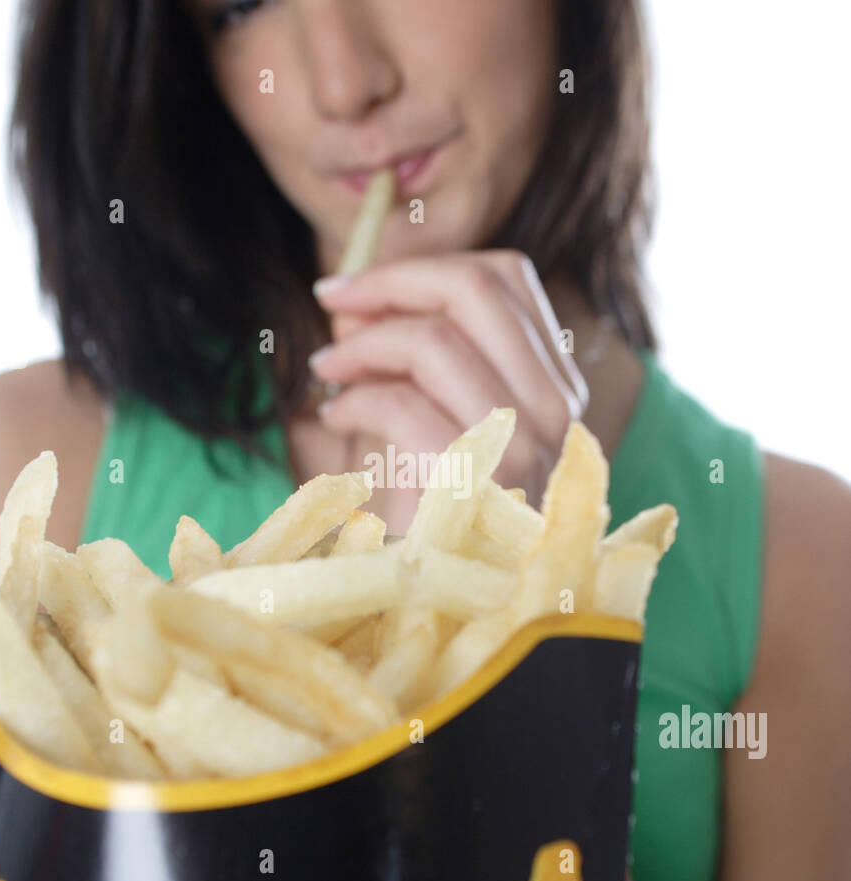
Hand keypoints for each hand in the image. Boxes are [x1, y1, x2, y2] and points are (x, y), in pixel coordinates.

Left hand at [309, 250, 587, 533]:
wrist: (439, 613)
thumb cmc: (433, 516)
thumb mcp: (436, 421)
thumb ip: (414, 354)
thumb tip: (357, 295)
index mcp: (554, 389)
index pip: (507, 280)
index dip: (424, 266)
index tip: (358, 286)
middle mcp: (553, 415)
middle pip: (476, 291)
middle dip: (389, 283)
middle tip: (332, 302)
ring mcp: (521, 452)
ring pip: (435, 341)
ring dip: (362, 344)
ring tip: (326, 371)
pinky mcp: (474, 488)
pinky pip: (401, 403)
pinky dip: (354, 398)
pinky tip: (332, 419)